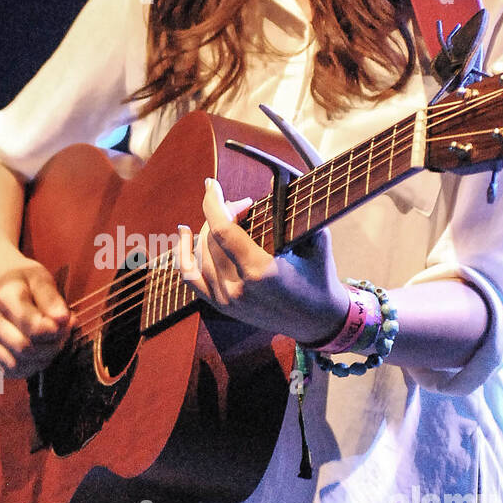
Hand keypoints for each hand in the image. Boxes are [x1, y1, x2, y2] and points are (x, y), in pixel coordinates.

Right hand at [0, 258, 73, 378]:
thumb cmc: (21, 278)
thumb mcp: (39, 277)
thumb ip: (51, 298)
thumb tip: (64, 320)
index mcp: (3, 298)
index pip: (30, 324)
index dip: (54, 329)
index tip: (69, 321)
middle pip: (24, 348)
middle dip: (51, 346)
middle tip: (64, 333)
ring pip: (17, 364)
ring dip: (42, 359)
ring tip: (54, 343)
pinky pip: (10, 371)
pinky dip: (30, 368)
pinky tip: (42, 354)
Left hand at [176, 177, 350, 345]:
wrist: (317, 321)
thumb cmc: (319, 278)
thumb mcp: (315, 241)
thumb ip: (296, 211)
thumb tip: (275, 180)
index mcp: (260, 271)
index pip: (223, 230)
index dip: (213, 203)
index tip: (212, 184)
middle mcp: (238, 288)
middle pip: (212, 238)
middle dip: (222, 213)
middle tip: (243, 205)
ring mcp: (226, 300)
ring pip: (201, 252)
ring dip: (210, 228)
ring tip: (229, 216)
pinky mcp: (221, 306)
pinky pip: (190, 276)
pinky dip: (184, 252)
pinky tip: (183, 232)